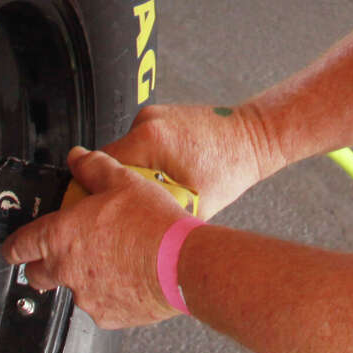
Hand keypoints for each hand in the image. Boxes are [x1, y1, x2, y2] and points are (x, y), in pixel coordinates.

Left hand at [1, 146, 188, 327]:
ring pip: (72, 289)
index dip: (11, 245)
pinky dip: (109, 293)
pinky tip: (129, 275)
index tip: (13, 246)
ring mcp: (87, 297)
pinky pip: (100, 305)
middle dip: (42, 265)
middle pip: (36, 276)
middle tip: (62, 251)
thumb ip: (93, 167)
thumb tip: (78, 158)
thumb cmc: (152, 224)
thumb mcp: (121, 180)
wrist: (181, 263)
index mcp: (60, 236)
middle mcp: (67, 271)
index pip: (18, 246)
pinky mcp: (109, 317)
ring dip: (83, 277)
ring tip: (112, 258)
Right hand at [104, 104, 276, 218]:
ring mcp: (152, 116)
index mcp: (150, 140)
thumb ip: (162, 218)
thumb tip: (140, 236)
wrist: (253, 136)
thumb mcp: (196, 204)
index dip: (100, 194)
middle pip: (110, 162)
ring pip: (124, 154)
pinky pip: (139, 145)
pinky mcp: (159, 116)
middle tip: (127, 210)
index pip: (101, 169)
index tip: (103, 214)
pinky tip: (164, 174)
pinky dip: (146, 162)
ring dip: (132, 174)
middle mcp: (146, 122)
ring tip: (153, 192)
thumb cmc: (232, 165)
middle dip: (116, 187)